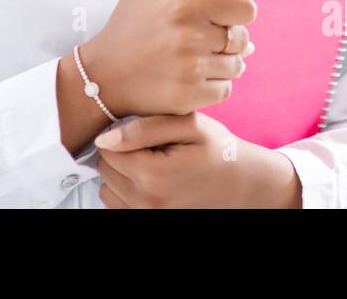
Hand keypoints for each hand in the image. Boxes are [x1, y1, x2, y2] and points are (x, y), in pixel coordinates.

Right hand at [80, 0, 256, 117]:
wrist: (102, 75)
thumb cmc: (127, 25)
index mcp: (184, 5)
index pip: (246, 9)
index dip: (238, 12)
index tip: (224, 15)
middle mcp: (190, 38)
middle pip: (243, 38)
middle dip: (229, 38)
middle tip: (205, 37)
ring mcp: (191, 71)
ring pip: (237, 65)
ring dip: (223, 62)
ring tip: (198, 57)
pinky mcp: (190, 98)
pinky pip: (226, 89)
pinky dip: (215, 84)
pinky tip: (194, 75)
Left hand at [94, 112, 301, 207]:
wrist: (242, 183)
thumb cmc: (218, 150)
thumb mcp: (188, 125)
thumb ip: (144, 128)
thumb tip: (104, 138)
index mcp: (153, 173)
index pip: (106, 148)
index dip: (122, 133)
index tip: (144, 131)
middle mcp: (146, 201)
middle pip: (104, 168)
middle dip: (120, 152)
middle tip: (150, 145)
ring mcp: (148, 215)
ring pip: (106, 187)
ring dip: (121, 172)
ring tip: (150, 161)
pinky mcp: (150, 220)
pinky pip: (117, 203)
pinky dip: (126, 188)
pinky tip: (148, 177)